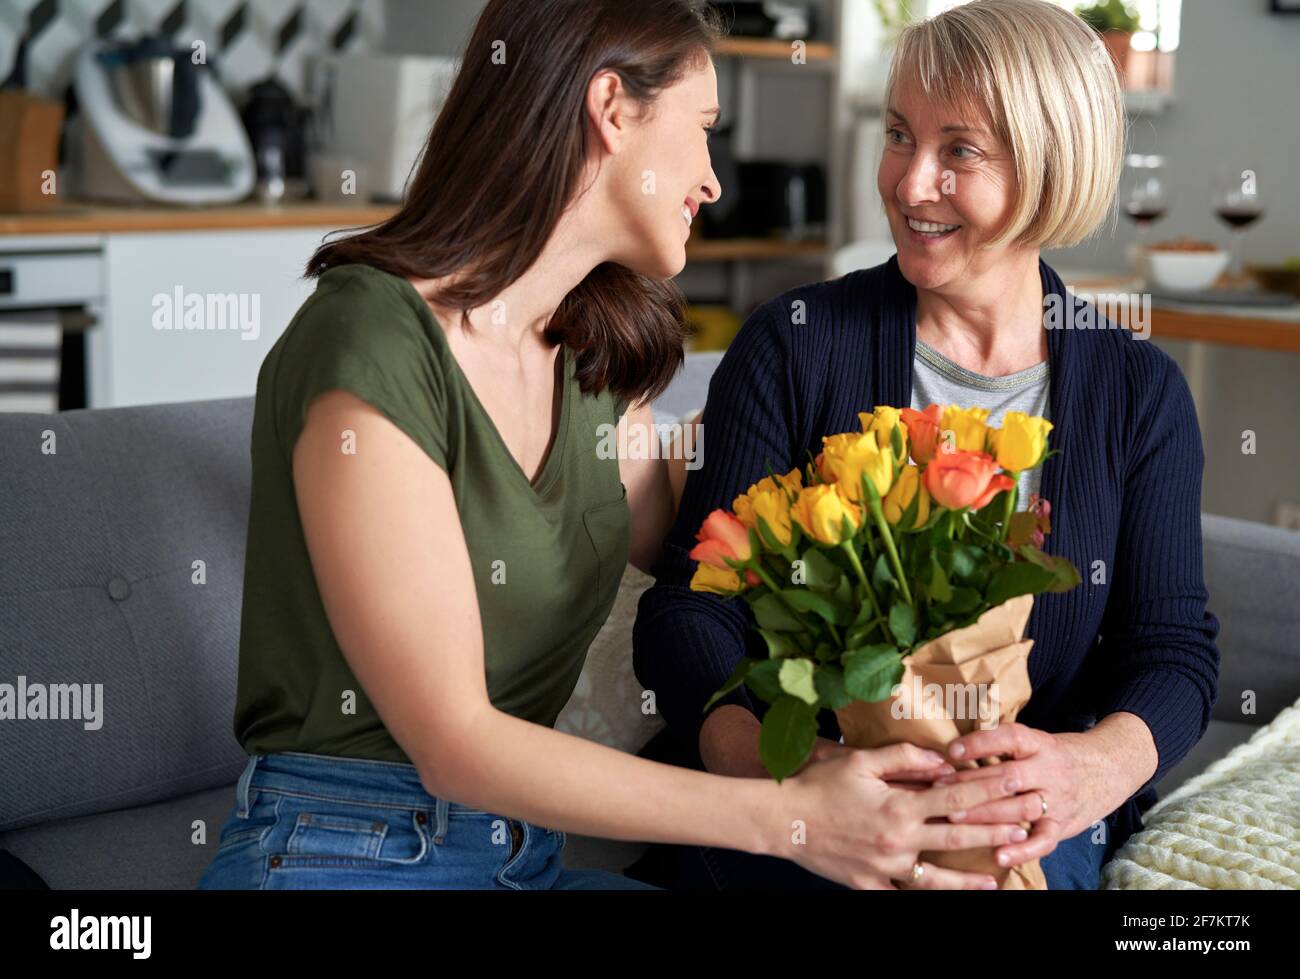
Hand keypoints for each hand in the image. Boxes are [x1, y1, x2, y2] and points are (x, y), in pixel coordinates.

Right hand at [776, 742, 1031, 889]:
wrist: (782, 820)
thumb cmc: (819, 785)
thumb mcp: (861, 760)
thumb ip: (904, 756)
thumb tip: (941, 762)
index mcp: (900, 806)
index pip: (958, 798)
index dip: (992, 791)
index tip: (1019, 785)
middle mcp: (899, 840)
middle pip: (961, 838)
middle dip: (999, 829)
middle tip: (1030, 824)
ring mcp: (886, 868)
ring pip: (940, 877)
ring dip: (974, 877)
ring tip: (1003, 874)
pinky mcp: (870, 886)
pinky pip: (904, 895)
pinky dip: (930, 898)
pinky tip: (948, 897)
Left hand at [935, 723, 1107, 869]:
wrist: (1109, 767)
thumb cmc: (1058, 753)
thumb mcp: (1037, 740)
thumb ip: (1005, 744)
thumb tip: (955, 743)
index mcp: (1040, 744)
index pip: (1011, 738)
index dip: (982, 743)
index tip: (952, 750)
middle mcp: (1049, 771)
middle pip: (1008, 778)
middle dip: (971, 785)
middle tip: (938, 790)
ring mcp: (1057, 800)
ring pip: (1020, 809)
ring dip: (986, 815)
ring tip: (954, 818)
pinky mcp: (1063, 826)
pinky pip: (1043, 841)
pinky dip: (1021, 851)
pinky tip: (998, 855)